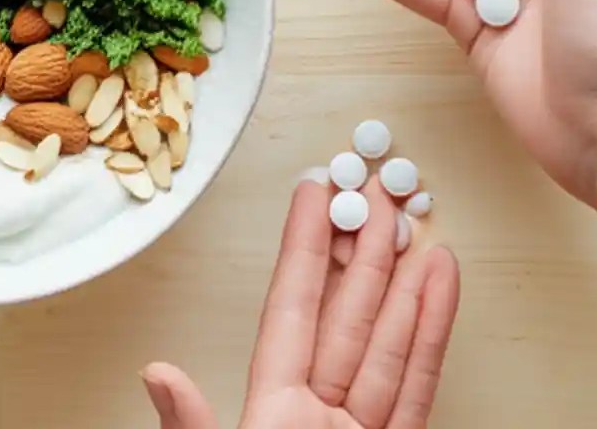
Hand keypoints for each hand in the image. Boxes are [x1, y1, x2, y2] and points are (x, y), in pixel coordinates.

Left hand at [142, 179, 460, 427]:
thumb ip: (195, 424)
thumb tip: (157, 374)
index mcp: (271, 412)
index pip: (290, 311)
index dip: (303, 249)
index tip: (312, 195)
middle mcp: (316, 414)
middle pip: (345, 315)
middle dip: (363, 249)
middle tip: (373, 190)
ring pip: (388, 342)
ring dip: (406, 281)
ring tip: (416, 223)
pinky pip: (419, 383)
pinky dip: (433, 333)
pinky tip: (439, 283)